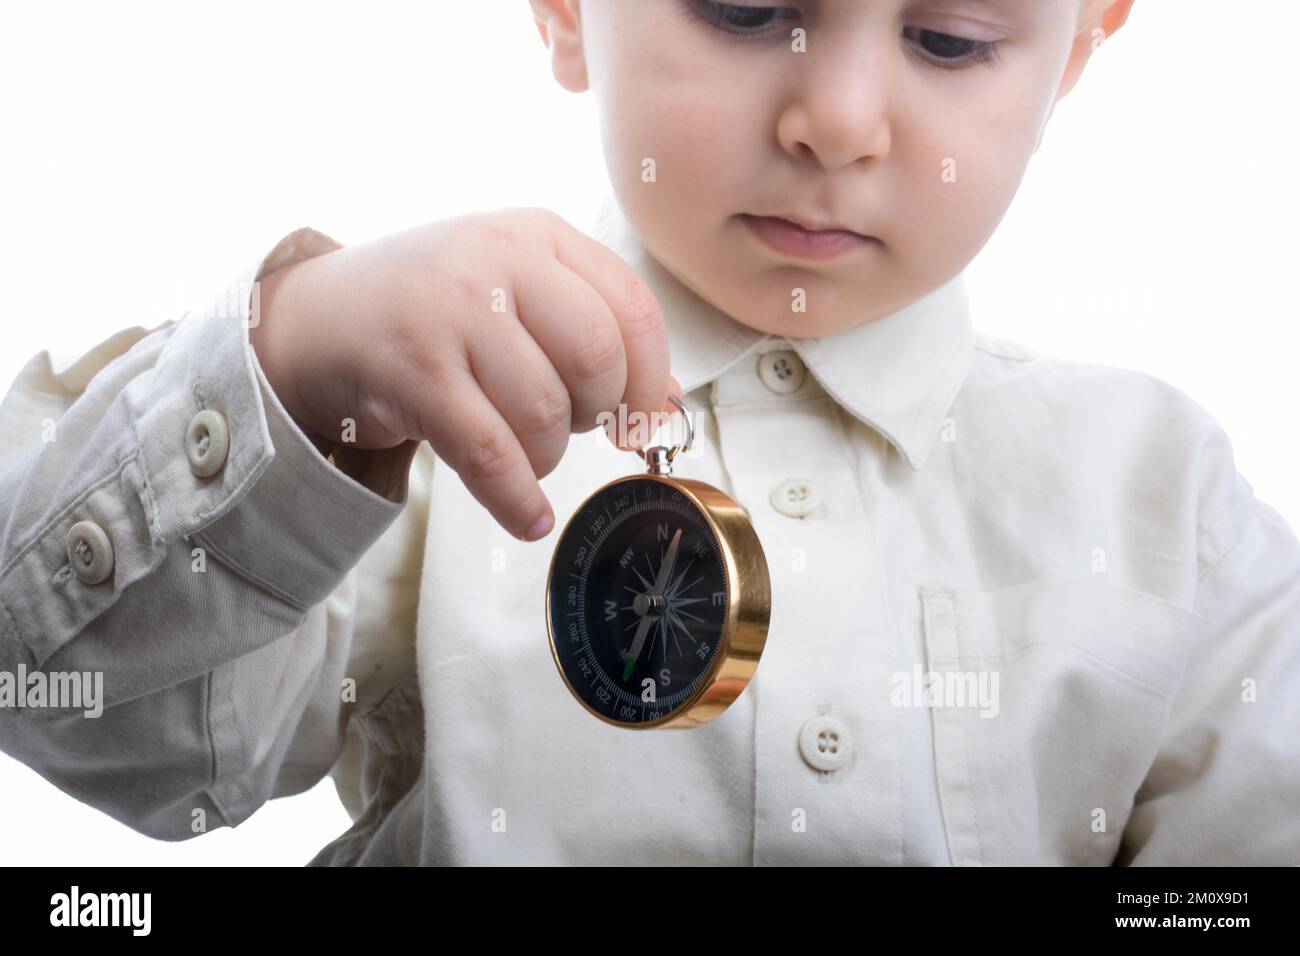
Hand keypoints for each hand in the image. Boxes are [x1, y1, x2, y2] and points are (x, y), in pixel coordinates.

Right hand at [251, 208, 681, 540]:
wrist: (316, 318)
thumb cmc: (431, 310)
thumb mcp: (514, 291)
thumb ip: (590, 326)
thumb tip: (667, 397)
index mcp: (536, 235)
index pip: (631, 308)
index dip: (650, 380)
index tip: (643, 423)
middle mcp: (496, 260)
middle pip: (596, 358)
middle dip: (596, 415)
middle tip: (571, 429)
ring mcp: (450, 312)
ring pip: (544, 411)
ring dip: (546, 456)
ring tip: (523, 454)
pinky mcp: (414, 372)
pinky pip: (492, 454)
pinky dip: (518, 498)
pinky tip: (526, 515)